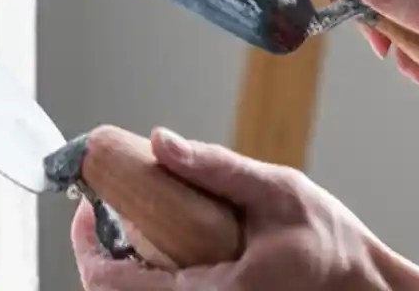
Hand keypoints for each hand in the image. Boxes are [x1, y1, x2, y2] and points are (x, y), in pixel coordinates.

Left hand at [71, 128, 418, 290]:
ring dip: (124, 263)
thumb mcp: (279, 193)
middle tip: (107, 203)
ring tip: (134, 216)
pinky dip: (151, 274)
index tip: (85, 202)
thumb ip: (217, 169)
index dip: (85, 242)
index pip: (112, 283)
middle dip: (101, 248)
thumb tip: (160, 141)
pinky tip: (165, 239)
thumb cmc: (333, 247)